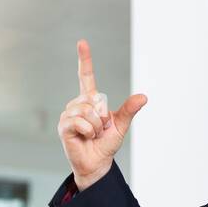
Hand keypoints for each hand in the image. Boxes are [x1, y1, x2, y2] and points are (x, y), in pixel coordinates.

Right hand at [57, 39, 146, 190]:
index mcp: (90, 100)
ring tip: (93, 134)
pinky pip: (81, 122)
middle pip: (95, 99)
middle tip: (100, 129)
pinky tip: (86, 137)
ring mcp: (68, 114)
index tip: (82, 42)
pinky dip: (89, 131)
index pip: (86, 77)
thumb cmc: (106, 144)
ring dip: (97, 125)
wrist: (97, 163)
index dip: (84, 60)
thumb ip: (129, 110)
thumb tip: (144, 97)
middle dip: (103, 116)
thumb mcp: (121, 125)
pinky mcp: (64, 126)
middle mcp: (77, 104)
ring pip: (88, 111)